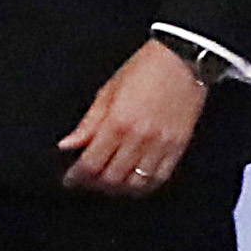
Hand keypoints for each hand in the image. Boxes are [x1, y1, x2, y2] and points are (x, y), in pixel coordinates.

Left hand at [56, 38, 206, 195]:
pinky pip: (160, 177)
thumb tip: (68, 144)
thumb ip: (88, 123)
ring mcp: (161, 144)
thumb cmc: (144, 69)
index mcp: (117, 122)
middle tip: (85, 183)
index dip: (77, 176)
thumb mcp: (107, 91)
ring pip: (136, 182)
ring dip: (118, 189)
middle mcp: (139, 138)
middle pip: (112, 177)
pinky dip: (144, 186)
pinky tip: (133, 182)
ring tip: (107, 185)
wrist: (182, 61)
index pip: (91, 162)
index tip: (70, 180)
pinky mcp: (179, 147)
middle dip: (94, 185)